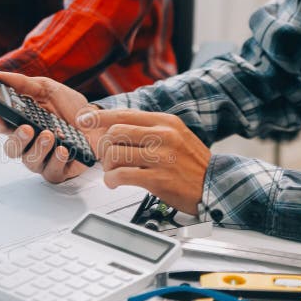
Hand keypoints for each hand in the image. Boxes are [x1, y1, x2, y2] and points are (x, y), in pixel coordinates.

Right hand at [0, 72, 102, 182]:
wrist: (98, 121)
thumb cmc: (70, 106)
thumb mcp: (46, 88)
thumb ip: (22, 83)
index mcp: (22, 123)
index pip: (2, 126)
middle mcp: (29, 144)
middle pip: (11, 148)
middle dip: (17, 139)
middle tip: (27, 128)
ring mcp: (43, 159)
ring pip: (30, 162)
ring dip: (38, 148)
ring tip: (49, 135)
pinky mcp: (59, 170)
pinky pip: (51, 173)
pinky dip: (56, 161)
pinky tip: (62, 149)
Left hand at [89, 109, 210, 214]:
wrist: (217, 186)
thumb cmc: (193, 164)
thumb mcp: (175, 136)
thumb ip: (149, 129)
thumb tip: (115, 127)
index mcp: (166, 122)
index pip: (124, 114)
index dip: (99, 116)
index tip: (83, 119)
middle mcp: (163, 135)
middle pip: (114, 133)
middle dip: (104, 148)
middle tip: (107, 159)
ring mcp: (161, 157)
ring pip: (115, 154)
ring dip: (107, 166)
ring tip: (113, 172)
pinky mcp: (158, 178)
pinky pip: (122, 175)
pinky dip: (111, 180)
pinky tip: (115, 183)